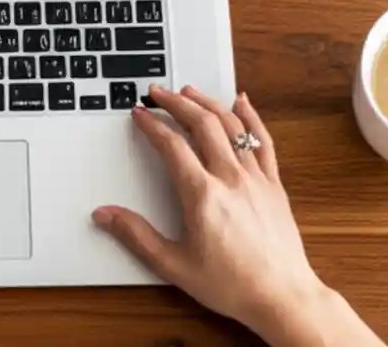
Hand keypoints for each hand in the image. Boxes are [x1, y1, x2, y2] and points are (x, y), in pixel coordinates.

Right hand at [93, 87, 380, 345]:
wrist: (282, 296)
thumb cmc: (232, 285)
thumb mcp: (174, 264)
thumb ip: (136, 236)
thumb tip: (105, 215)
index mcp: (202, 195)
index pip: (171, 146)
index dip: (152, 125)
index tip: (139, 114)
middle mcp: (230, 178)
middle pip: (202, 124)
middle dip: (177, 102)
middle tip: (159, 92)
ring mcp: (255, 178)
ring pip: (232, 126)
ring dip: (208, 103)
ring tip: (190, 91)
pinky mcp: (274, 184)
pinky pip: (263, 141)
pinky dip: (251, 117)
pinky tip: (242, 103)